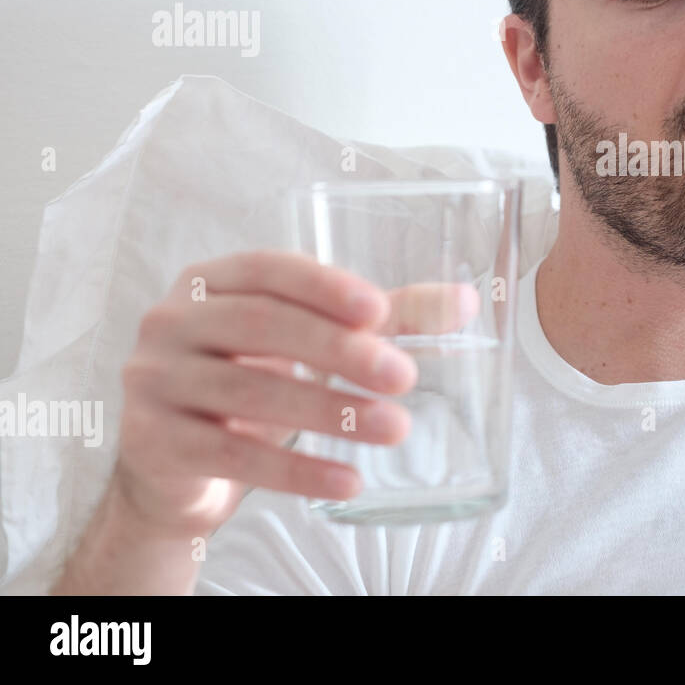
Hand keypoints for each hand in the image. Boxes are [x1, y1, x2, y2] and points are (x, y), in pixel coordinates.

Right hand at [111, 249, 479, 538]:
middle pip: (262, 326)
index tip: (380, 311)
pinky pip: (234, 456)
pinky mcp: (154, 442)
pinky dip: (298, 471)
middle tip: (404, 377)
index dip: (323, 287)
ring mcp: (154, 381)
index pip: (267, 269)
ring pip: (251, 394)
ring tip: (395, 429)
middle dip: (340, 351)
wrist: (177, 462)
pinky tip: (349, 478)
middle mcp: (172, 322)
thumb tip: (466, 300)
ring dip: (331, 413)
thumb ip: (385, 318)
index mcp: (210, 281)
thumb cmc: (253, 379)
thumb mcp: (314, 342)